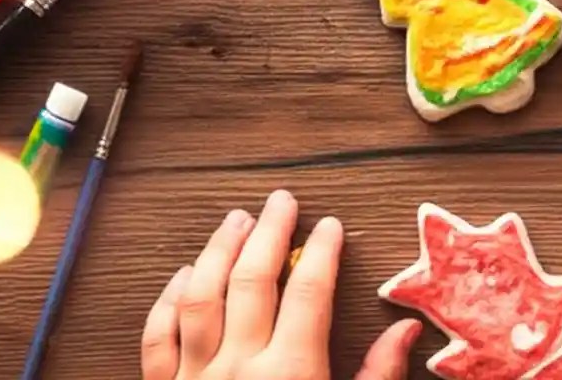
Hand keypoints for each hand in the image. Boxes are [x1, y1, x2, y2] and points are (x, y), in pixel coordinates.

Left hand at [141, 190, 421, 379]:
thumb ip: (377, 378)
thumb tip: (405, 331)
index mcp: (290, 373)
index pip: (308, 292)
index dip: (320, 251)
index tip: (330, 225)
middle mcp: (238, 368)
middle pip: (250, 280)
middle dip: (268, 232)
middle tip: (282, 200)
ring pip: (197, 296)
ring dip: (216, 251)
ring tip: (235, 219)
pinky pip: (157, 338)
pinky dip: (166, 301)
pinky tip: (181, 277)